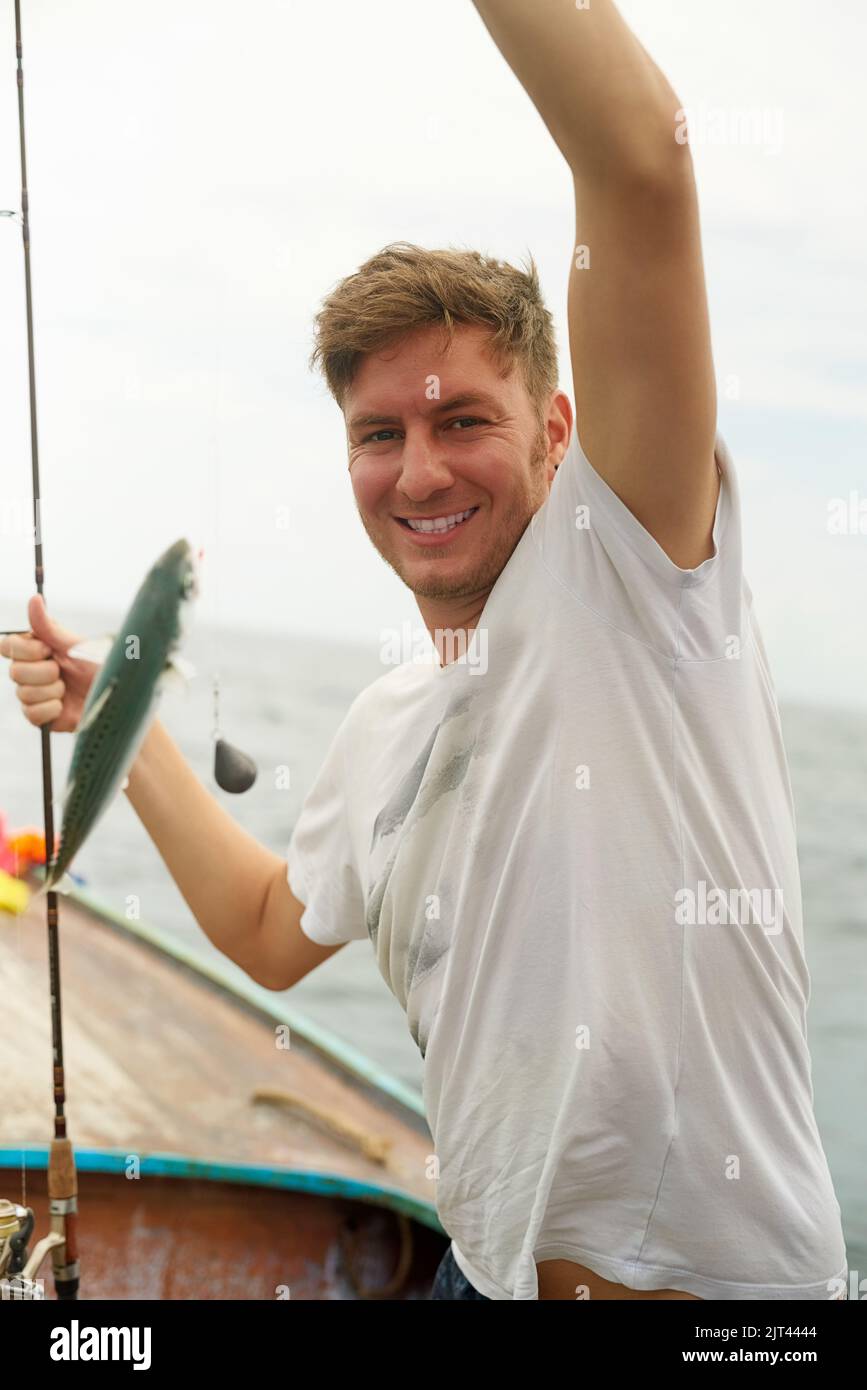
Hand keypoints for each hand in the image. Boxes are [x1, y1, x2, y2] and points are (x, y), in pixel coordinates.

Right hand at [0, 595, 98, 731]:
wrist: (116, 699)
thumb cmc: (99, 667)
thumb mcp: (75, 645)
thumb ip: (50, 627)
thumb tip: (34, 599)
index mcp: (35, 649)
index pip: (7, 645)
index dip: (26, 650)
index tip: (48, 651)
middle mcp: (30, 670)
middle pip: (15, 672)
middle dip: (45, 672)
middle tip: (63, 672)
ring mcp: (33, 694)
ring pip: (24, 693)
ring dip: (52, 691)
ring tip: (67, 689)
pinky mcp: (40, 716)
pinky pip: (32, 714)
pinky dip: (51, 709)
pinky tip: (64, 706)